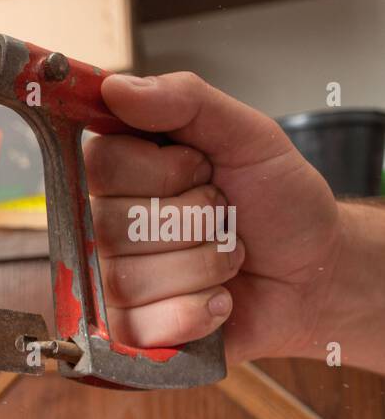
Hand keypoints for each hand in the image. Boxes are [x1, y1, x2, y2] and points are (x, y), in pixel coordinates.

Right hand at [86, 72, 342, 364]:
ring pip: (131, 277)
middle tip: (223, 217)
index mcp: (125, 173)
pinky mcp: (130, 331)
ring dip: (204, 266)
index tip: (200, 169)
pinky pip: (141, 325)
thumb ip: (186, 101)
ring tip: (228, 258)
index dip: (161, 171)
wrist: (316, 272)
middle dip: (194, 221)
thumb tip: (117, 86)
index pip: (102, 163)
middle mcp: (108, 226)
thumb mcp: (248, 136)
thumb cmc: (279, 205)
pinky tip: (218, 300)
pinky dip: (196, 312)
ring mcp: (114, 282)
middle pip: (114, 224)